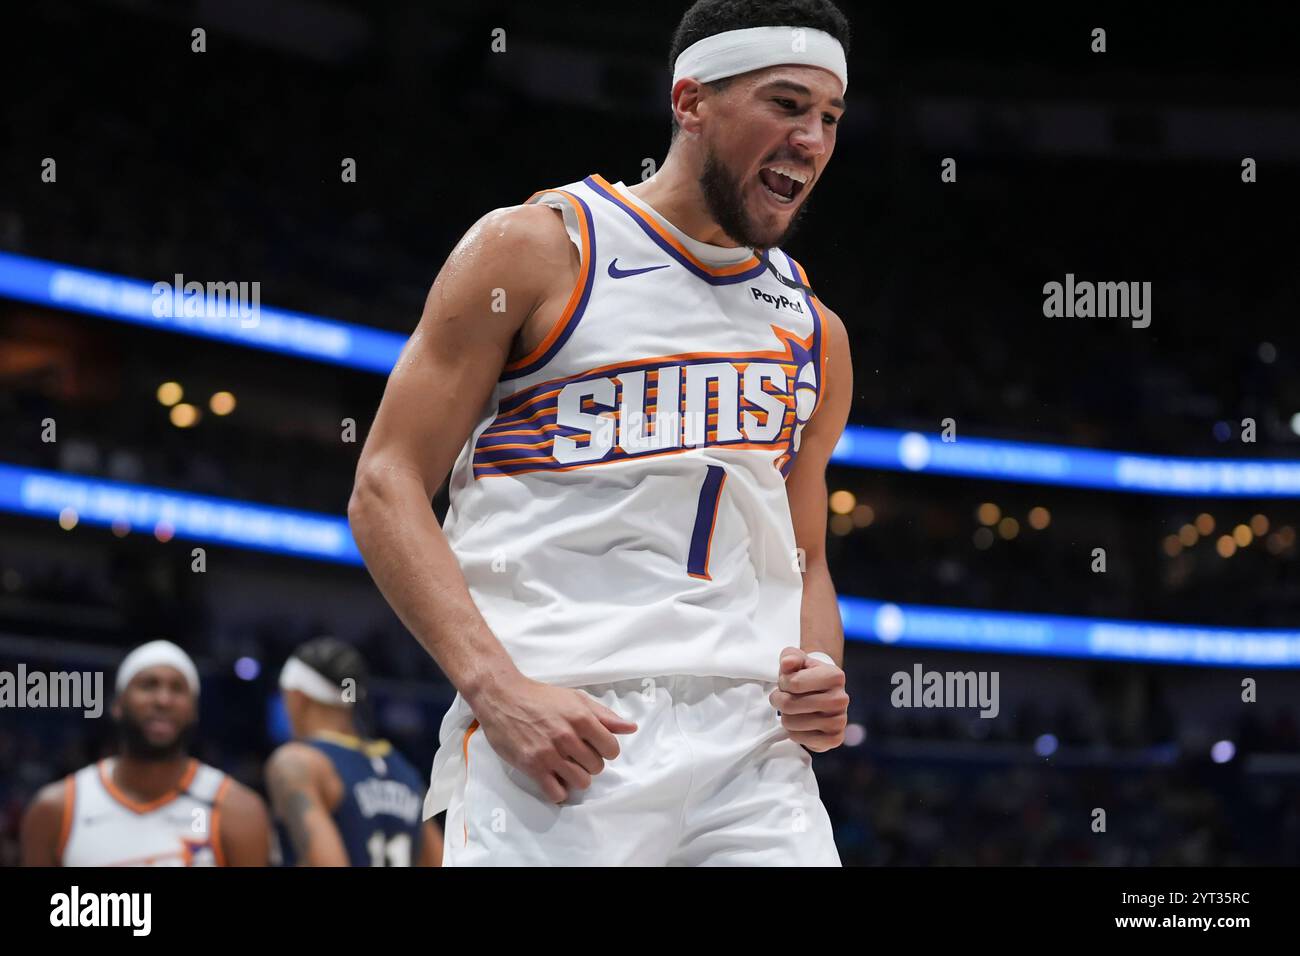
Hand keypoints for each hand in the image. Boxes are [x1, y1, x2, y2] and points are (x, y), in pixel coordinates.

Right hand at [470, 673, 636, 802]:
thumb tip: (631, 728)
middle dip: (589, 763)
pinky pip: (556, 793)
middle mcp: (568, 737)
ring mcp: (550, 753)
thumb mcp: (576, 699)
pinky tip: (553, 778)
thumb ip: (605, 716)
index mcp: (582, 718)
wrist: (503, 698)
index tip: (594, 747)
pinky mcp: (532, 766)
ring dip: (576, 778)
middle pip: (597, 768)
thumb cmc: (541, 697)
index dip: (606, 750)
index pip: (612, 750)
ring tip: (565, 766)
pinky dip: (558, 790)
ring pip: (581, 782)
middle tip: (576, 754)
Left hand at [769, 647, 848, 752]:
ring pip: (791, 723)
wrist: (821, 694)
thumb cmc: (804, 674)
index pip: (793, 683)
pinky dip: (794, 733)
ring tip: (792, 710)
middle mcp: (841, 699)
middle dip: (779, 700)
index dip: (783, 683)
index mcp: (835, 675)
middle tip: (784, 697)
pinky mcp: (835, 739)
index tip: (786, 682)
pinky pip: (800, 739)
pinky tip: (800, 724)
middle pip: (789, 705)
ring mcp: (840, 721)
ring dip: (784, 717)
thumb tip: (787, 663)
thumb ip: (790, 656)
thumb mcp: (796, 659)